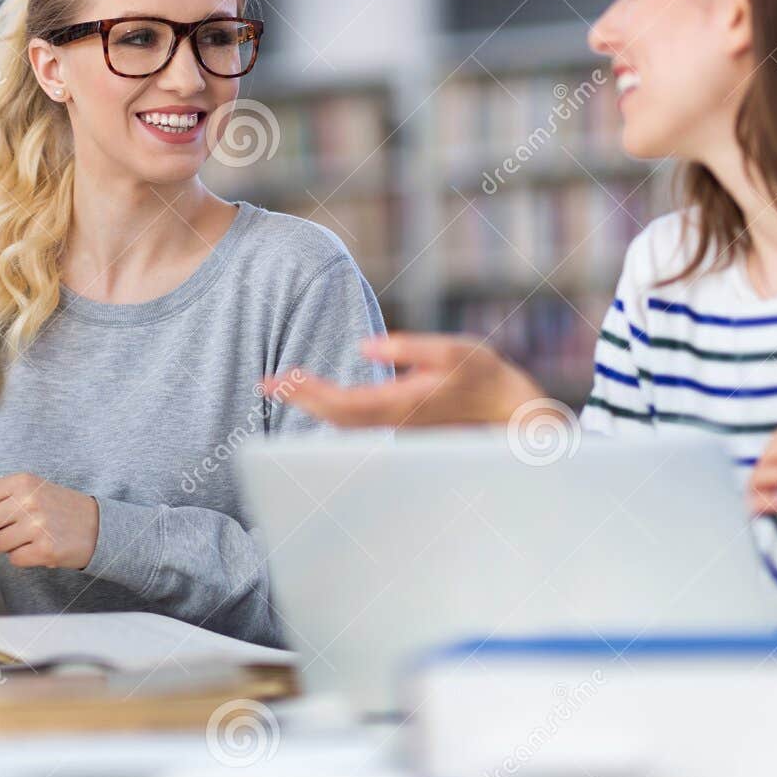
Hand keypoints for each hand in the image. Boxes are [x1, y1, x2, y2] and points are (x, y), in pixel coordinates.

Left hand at [0, 473, 97, 568]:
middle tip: (3, 529)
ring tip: (26, 537)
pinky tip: (36, 547)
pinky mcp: (45, 550)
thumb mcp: (29, 489)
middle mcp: (29, 501)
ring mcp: (37, 526)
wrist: (98, 525)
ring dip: (7, 545)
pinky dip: (22, 557)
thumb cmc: (58, 506)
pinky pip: (14, 559)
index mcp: (22, 482)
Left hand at [265, 333, 546, 427]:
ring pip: (342, 425)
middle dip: (299, 399)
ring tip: (281, 384)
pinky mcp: (399, 430)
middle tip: (265, 382)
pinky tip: (315, 397)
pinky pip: (355, 424)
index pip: (341, 403)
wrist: (511, 417)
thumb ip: (409, 346)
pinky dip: (330, 411)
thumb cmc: (485, 379)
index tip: (279, 378)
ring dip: (311, 405)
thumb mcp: (453, 351)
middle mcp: (393, 424)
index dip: (307, 392)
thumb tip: (366, 344)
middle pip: (334, 418)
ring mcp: (395, 432)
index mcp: (402, 404)